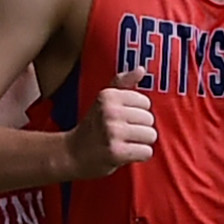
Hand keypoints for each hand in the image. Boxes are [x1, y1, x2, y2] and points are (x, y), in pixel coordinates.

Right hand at [68, 63, 155, 178]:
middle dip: (140, 128)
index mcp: (108, 96)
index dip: (137, 113)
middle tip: (122, 133)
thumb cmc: (93, 126)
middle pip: (149, 119)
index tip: (123, 119)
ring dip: (140, 143)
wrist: (72, 154)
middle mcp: (110, 111)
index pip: (145, 102)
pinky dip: (139, 155)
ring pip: (150, 135)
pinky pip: (146, 152)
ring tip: (124, 143)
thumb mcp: (104, 100)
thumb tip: (141, 69)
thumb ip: (123, 82)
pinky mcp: (116, 152)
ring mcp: (113, 132)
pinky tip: (125, 154)